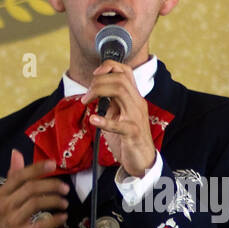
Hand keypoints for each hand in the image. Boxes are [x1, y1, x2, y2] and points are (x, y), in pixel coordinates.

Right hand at [0, 150, 68, 227]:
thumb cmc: (4, 222)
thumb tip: (16, 153)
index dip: (37, 168)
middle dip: (51, 185)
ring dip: (54, 201)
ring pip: (36, 203)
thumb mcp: (4, 199)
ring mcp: (12, 220)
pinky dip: (55, 220)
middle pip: (31, 188)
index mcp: (2, 193)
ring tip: (64, 203)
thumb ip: (12, 177)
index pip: (19, 176)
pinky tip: (62, 218)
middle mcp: (5, 204)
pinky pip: (41, 224)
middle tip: (65, 188)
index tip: (53, 164)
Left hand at [81, 63, 154, 177]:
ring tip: (85, 101)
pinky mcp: (133, 133)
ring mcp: (136, 117)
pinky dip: (104, 120)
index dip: (109, 66)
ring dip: (98, 91)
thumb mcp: (118, 116)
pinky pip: (119, 124)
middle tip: (86, 95)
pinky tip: (93, 119)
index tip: (94, 74)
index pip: (125, 71)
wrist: (143, 161)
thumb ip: (110, 103)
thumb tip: (95, 93)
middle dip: (98, 81)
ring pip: (121, 91)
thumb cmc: (128, 139)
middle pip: (120, 78)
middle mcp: (137, 104)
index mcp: (134, 98)